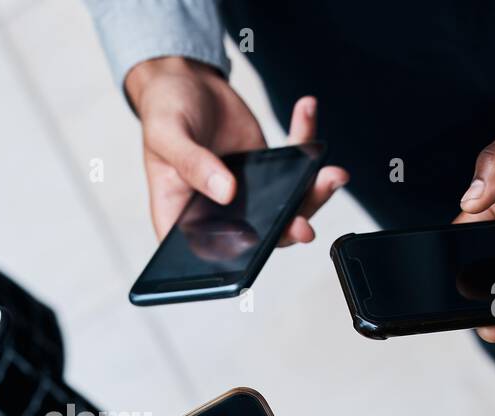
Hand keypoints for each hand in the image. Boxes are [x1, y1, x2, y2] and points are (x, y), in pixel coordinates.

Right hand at [125, 57, 347, 240]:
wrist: (185, 79)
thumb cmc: (164, 111)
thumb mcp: (168, 136)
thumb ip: (193, 164)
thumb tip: (226, 192)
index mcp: (182, 217)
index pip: (209, 252)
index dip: (238, 256)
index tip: (262, 240)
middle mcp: (216, 213)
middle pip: (259, 236)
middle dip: (288, 229)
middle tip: (305, 224)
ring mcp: (245, 194)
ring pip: (285, 208)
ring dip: (312, 193)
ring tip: (331, 173)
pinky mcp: (266, 171)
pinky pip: (293, 167)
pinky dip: (305, 143)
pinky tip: (306, 113)